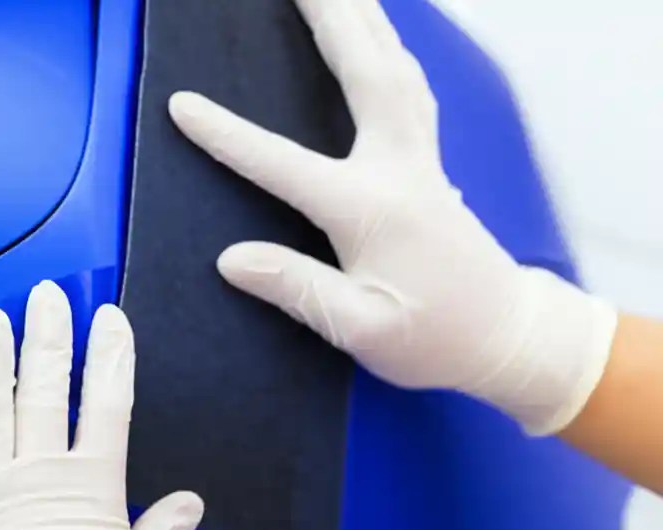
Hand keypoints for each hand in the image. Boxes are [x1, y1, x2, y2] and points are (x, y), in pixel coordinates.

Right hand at [167, 0, 615, 434]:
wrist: (507, 336)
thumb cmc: (432, 339)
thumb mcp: (359, 329)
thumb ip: (296, 289)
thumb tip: (231, 259)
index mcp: (370, 210)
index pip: (284, 165)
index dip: (228, 136)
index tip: (181, 105)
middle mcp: (399, 169)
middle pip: (364, 74)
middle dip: (328, 20)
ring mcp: (421, 160)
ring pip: (395, 68)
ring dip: (364, 20)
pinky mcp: (430, 163)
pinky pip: (410, 86)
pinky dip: (389, 48)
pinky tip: (377, 35)